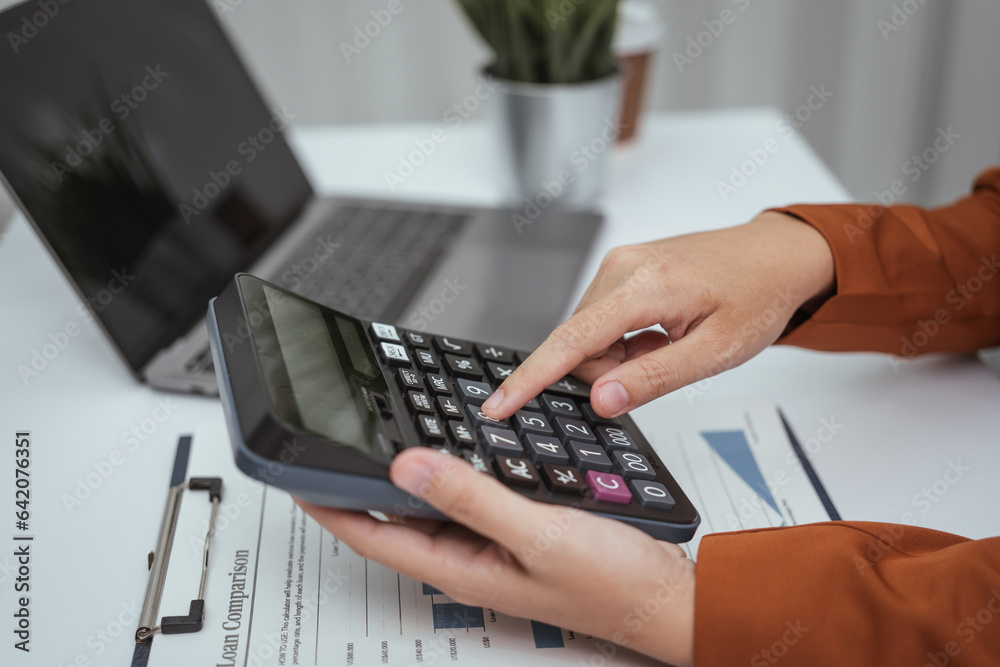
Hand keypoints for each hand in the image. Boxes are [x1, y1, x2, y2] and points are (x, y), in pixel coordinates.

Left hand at [297, 448, 695, 666]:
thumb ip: (472, 498)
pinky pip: (463, 499)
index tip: (296, 472)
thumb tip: (409, 466)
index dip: (328, 503)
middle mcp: (466, 559)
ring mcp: (488, 547)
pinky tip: (444, 453)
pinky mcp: (510, 532)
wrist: (663, 597)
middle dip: (354, 486)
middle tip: (325, 447)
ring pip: (426, 507)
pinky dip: (444, 475)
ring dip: (397, 478)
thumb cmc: (611, 581)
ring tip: (369, 443)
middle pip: (391, 522)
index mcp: (460, 566)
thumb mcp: (538, 534)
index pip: (371, 536)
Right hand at [481, 212, 835, 419]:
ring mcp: (620, 264)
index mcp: (643, 286)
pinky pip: (602, 320)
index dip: (531, 379)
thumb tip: (602, 399)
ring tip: (669, 345)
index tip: (499, 406)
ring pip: (589, 335)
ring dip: (619, 356)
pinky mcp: (622, 268)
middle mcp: (622, 266)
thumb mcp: (716, 351)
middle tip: (664, 364)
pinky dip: (624, 340)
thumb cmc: (756, 296)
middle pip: (578, 343)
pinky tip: (661, 333)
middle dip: (609, 371)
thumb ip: (655, 377)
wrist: (776, 256)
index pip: (571, 341)